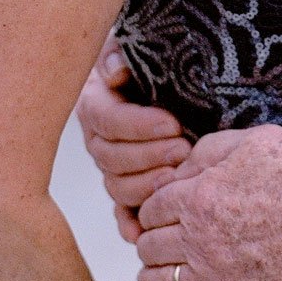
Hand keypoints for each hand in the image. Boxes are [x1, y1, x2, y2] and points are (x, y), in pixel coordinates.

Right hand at [78, 42, 192, 244]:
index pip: (106, 119)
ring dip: (147, 186)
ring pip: (118, 187)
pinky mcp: (130, 189)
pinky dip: (130, 225)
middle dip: (149, 156)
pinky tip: (144, 233)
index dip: (138, 125)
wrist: (184, 82)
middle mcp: (100, 139)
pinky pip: (122, 214)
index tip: (173, 123)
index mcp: (97, 103)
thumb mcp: (141, 47)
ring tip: (179, 176)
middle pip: (111, 158)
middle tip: (184, 149)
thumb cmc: (162, 62)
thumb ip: (122, 53)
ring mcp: (114, 168)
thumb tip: (116, 74)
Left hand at [134, 125, 281, 280]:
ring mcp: (216, 279)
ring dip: (153, 278)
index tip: (160, 212)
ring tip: (158, 276)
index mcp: (195, 199)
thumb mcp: (253, 140)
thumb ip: (209, 150)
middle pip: (149, 247)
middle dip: (150, 241)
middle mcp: (197, 241)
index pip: (150, 208)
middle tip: (159, 241)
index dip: (152, 209)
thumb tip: (182, 169)